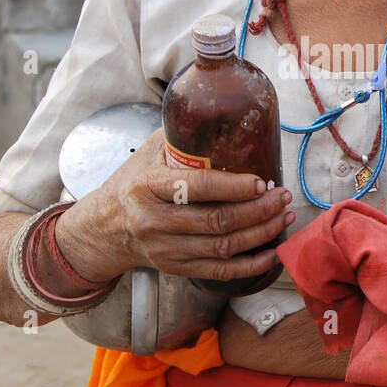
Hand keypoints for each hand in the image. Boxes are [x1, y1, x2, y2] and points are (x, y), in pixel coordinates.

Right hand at [54, 127, 294, 285]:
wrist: (102, 229)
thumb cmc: (130, 185)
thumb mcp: (146, 155)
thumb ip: (180, 138)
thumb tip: (223, 115)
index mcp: (147, 187)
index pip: (196, 188)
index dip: (233, 187)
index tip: (261, 181)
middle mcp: (155, 221)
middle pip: (216, 221)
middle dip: (257, 211)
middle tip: (282, 197)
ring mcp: (165, 249)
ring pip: (222, 247)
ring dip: (260, 234)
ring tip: (283, 217)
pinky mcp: (175, 268)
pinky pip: (219, 272)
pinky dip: (250, 265)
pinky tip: (271, 251)